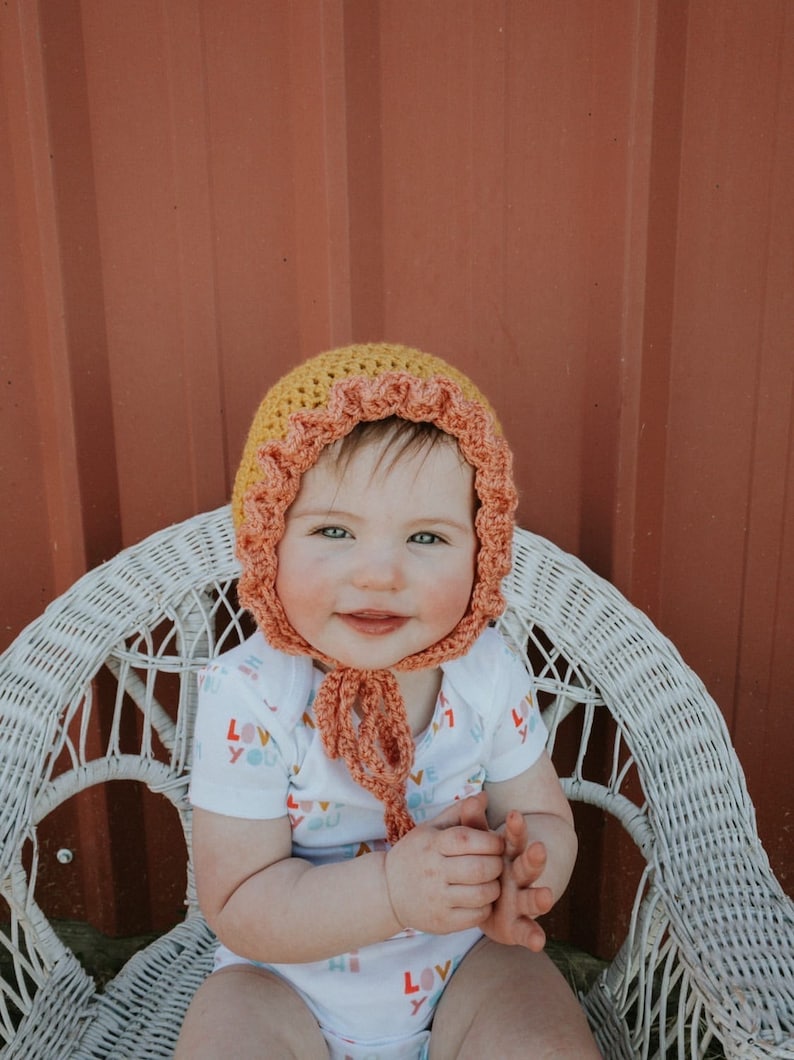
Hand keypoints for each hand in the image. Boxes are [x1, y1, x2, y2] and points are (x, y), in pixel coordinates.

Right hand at [384, 793, 504, 935]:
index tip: (497, 843)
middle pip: (479, 868)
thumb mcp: (431, 829)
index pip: (468, 839)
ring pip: (481, 894)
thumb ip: (459, 812)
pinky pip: (476, 916)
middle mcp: (433, 871)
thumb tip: (484, 796)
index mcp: (432, 844)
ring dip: (494, 887)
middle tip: (497, 863)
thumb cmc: (417, 854)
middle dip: (497, 864)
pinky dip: (485, 907)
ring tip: (491, 881)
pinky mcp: (441, 922)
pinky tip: (480, 899)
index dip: (490, 840)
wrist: (387, 891)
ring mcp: (437, 899)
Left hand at [461, 801, 551, 950]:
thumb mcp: (477, 842)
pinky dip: (532, 936)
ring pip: (532, 897)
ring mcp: (521, 900)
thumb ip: (473, 824)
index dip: (516, 829)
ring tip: (547, 896)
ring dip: (540, 897)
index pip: (514, 838)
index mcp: (510, 854)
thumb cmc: (485, 863)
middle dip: (533, 859)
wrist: (493, 896)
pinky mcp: (517, 924)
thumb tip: (472, 799)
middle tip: (538, 849)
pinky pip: (526, 930)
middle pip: (528, 866)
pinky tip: (538, 942)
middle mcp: (520, 876)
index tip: (514, 816)